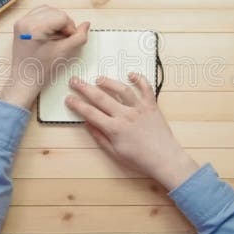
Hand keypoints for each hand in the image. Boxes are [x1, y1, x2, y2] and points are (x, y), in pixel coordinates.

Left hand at [0, 5, 89, 108]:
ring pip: (47, 10)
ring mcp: (21, 21)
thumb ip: (78, 37)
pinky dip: (48, 20)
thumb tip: (86, 24)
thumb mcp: (63, 52)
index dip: (70, 28)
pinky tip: (50, 33)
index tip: (70, 39)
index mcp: (34, 27)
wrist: (24, 79)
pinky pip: (38, 14)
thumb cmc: (41, 69)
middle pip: (55, 12)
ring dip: (57, 20)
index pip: (62, 17)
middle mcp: (25, 21)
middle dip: (64, 24)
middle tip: (65, 38)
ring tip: (58, 35)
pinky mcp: (21, 24)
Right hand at [66, 73, 199, 190]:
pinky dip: (139, 79)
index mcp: (114, 129)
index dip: (77, 105)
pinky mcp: (151, 106)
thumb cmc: (139, 159)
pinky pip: (146, 88)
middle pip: (101, 97)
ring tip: (99, 78)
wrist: (164, 159)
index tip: (68, 98)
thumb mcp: (115, 153)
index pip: (90, 113)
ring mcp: (139, 109)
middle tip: (75, 80)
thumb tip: (87, 123)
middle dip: (85, 88)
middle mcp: (125, 115)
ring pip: (121, 89)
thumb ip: (100, 137)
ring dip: (108, 82)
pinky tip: (131, 74)